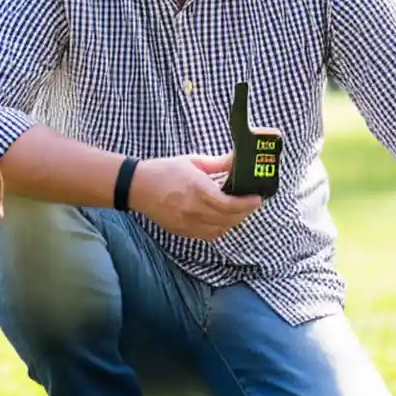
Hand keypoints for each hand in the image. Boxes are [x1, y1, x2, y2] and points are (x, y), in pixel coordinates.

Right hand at [129, 153, 262, 240]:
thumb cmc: (164, 171)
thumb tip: (237, 160)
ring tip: (238, 210)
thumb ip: (218, 163)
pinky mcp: (182, 231)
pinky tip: (222, 219)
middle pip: (229, 219)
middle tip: (251, 203)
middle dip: (244, 212)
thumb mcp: (193, 161)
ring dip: (233, 221)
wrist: (138, 187)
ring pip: (221, 230)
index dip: (247, 204)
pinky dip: (220, 229)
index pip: (230, 204)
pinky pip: (208, 236)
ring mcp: (188, 223)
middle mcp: (194, 210)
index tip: (257, 199)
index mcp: (198, 190)